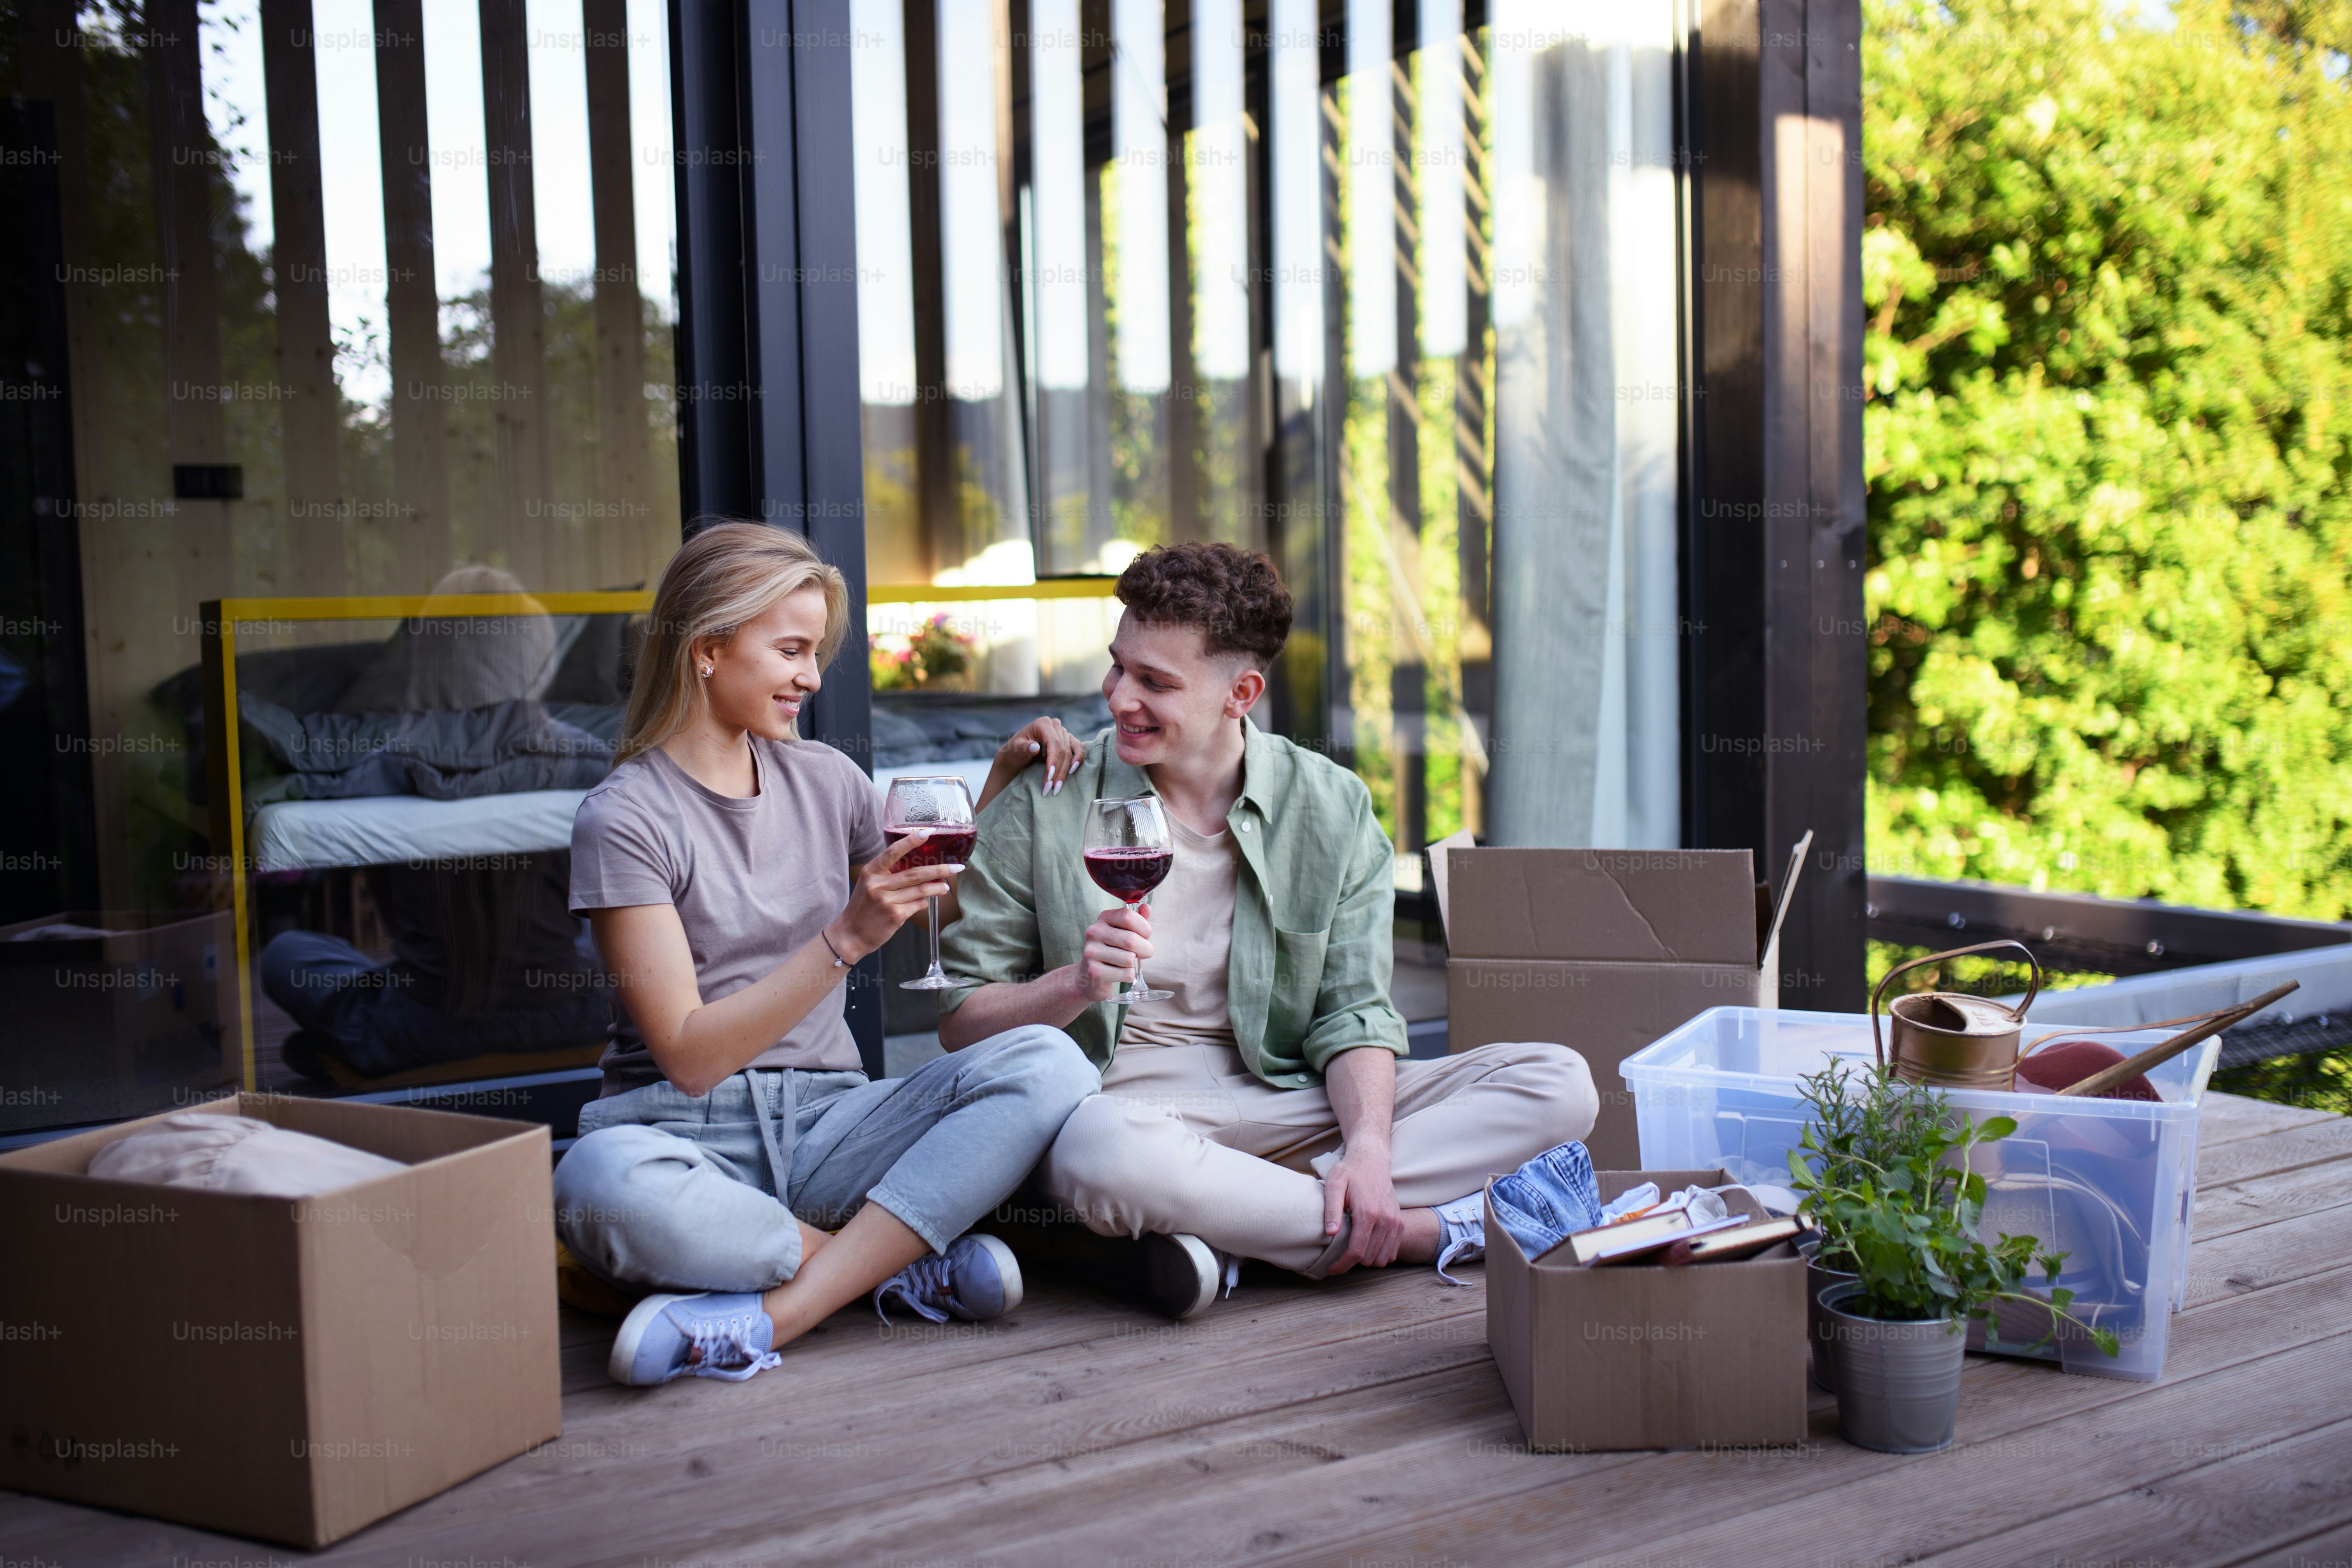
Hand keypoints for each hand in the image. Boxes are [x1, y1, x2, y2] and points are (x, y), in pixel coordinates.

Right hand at [829, 832, 958, 961]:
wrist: (850, 934)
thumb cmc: (863, 907)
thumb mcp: (869, 884)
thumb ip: (888, 874)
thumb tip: (919, 868)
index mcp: (871, 872)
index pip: (893, 851)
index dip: (911, 841)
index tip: (928, 832)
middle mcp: (878, 884)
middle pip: (915, 873)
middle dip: (939, 869)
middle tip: (956, 867)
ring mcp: (887, 900)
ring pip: (921, 890)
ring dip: (937, 887)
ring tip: (945, 886)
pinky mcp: (895, 916)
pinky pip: (918, 904)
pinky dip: (924, 902)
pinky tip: (925, 902)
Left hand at [993, 716, 1081, 796]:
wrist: (1019, 755)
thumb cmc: (1015, 750)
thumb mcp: (1015, 749)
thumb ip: (1023, 747)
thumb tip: (1035, 747)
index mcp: (1042, 723)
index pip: (1053, 742)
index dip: (1053, 760)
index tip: (1049, 776)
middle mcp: (1055, 725)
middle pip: (1062, 750)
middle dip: (1057, 771)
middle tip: (1050, 788)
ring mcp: (1063, 733)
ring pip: (1070, 753)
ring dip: (1065, 771)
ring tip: (1057, 787)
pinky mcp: (1069, 741)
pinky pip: (1078, 749)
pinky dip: (1078, 760)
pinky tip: (1072, 771)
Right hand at [1073, 902, 1151, 1002]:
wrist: (1089, 977)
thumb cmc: (1113, 951)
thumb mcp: (1125, 932)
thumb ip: (1137, 919)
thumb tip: (1146, 907)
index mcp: (1103, 918)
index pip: (1128, 916)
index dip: (1144, 928)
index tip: (1145, 936)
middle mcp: (1094, 932)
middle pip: (1131, 939)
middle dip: (1145, 949)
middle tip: (1143, 954)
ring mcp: (1091, 952)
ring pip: (1129, 958)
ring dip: (1134, 964)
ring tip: (1125, 963)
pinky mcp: (1094, 971)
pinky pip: (1126, 974)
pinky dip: (1129, 976)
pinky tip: (1118, 973)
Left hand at [1320, 1144, 1405, 1272]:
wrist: (1373, 1160)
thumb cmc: (1350, 1172)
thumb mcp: (1334, 1185)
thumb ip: (1332, 1209)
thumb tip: (1330, 1233)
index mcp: (1368, 1213)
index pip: (1357, 1251)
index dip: (1342, 1265)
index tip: (1331, 1269)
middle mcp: (1385, 1220)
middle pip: (1369, 1258)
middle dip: (1352, 1262)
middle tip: (1338, 1256)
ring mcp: (1395, 1222)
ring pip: (1382, 1259)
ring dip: (1367, 1259)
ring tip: (1353, 1250)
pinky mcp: (1400, 1222)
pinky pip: (1393, 1251)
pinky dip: (1380, 1254)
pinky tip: (1367, 1246)